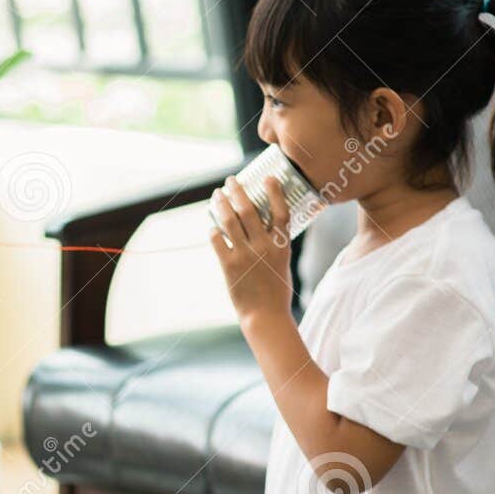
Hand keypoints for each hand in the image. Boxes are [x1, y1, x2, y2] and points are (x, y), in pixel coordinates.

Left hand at [209, 174, 294, 322]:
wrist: (265, 315)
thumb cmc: (275, 291)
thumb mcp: (282, 263)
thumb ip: (274, 244)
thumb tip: (263, 226)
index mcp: (282, 246)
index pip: (280, 212)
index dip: (274, 192)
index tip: (267, 178)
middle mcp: (264, 247)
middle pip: (249, 210)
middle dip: (238, 191)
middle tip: (231, 181)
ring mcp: (245, 255)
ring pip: (230, 221)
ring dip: (222, 204)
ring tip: (217, 195)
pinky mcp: (229, 265)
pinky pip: (218, 240)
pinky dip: (214, 230)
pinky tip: (212, 225)